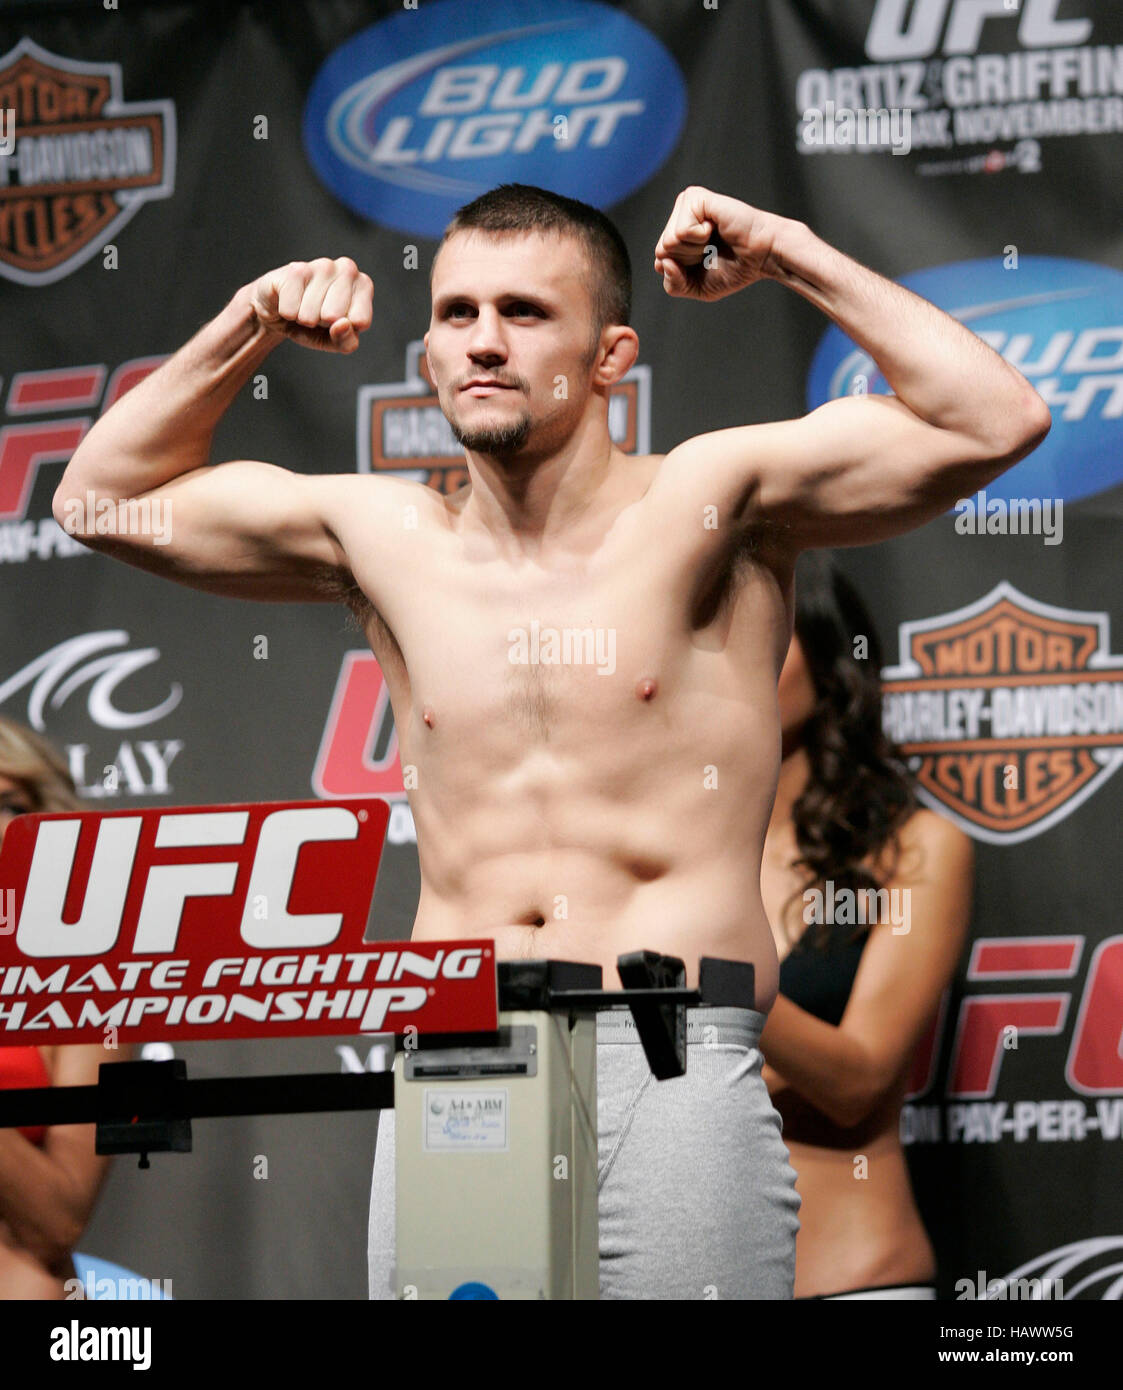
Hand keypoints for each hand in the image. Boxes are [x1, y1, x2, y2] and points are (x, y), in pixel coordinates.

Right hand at [248, 257, 372, 351]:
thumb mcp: (335, 341)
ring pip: (311, 314)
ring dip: (304, 319)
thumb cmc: (315, 325)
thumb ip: (347, 341)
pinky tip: (289, 300)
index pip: (361, 322)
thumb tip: (343, 324)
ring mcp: (321, 265)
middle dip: (322, 323)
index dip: (344, 330)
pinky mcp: (295, 269)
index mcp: (364, 285)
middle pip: (335, 317)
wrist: (280, 310)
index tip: (337, 321)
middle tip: (317, 313)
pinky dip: (287, 313)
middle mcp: (347, 269)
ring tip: (303, 307)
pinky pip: (291, 310)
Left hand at [653, 187, 793, 300]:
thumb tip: (663, 262)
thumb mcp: (696, 287)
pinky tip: (715, 228)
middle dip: (687, 260)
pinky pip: (680, 232)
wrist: (762, 256)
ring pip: (667, 242)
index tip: (707, 262)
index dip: (683, 273)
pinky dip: (699, 238)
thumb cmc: (734, 269)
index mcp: (677, 232)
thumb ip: (673, 284)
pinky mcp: (695, 197)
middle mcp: (679, 214)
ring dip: (694, 250)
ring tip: (714, 239)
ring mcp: (686, 203)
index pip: (659, 261)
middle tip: (712, 250)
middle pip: (661, 251)